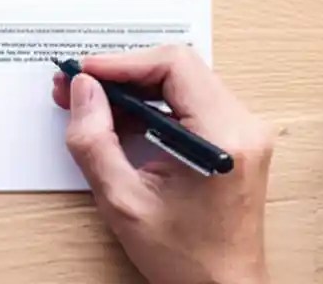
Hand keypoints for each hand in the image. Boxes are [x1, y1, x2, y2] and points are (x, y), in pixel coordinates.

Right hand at [52, 46, 274, 283]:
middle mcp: (242, 126)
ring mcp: (243, 131)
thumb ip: (95, 142)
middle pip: (177, 68)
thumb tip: (83, 91)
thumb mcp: (124, 203)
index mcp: (223, 137)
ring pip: (182, 82)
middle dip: (122, 73)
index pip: (173, 66)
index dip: (122, 63)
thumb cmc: (187, 260)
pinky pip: (190, 102)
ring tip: (92, 102)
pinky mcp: (235, 139)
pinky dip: (152, 103)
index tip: (84, 72)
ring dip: (135, 87)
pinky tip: (120, 118)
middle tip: (79, 86)